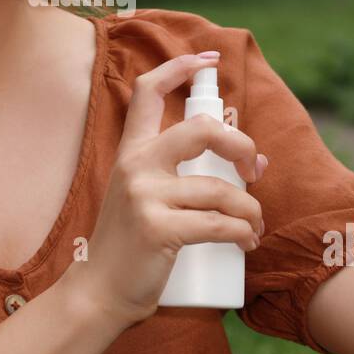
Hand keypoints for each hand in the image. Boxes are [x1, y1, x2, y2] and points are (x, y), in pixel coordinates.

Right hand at [66, 52, 267, 329]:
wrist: (99, 292)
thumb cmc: (129, 245)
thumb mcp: (145, 197)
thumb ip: (182, 174)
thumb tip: (253, 160)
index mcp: (131, 152)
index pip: (148, 92)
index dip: (179, 67)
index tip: (207, 60)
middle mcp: (135, 165)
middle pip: (201, 130)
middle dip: (241, 144)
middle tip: (253, 169)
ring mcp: (145, 196)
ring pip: (220, 190)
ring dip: (250, 210)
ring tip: (254, 226)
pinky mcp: (157, 229)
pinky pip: (219, 225)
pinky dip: (242, 233)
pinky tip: (246, 243)